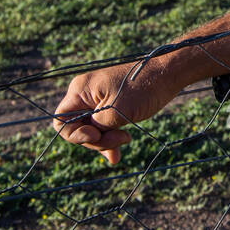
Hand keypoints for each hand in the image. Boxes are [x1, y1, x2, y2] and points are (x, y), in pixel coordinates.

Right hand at [52, 61, 179, 164]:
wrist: (168, 74)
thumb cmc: (143, 88)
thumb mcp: (116, 112)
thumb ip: (97, 127)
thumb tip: (91, 137)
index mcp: (80, 90)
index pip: (62, 121)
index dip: (76, 134)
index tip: (96, 134)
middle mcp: (85, 94)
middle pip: (78, 128)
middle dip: (97, 139)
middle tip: (122, 139)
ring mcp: (99, 100)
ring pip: (93, 130)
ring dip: (106, 141)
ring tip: (126, 140)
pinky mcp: (112, 106)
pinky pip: (104, 126)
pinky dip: (110, 138)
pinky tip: (116, 155)